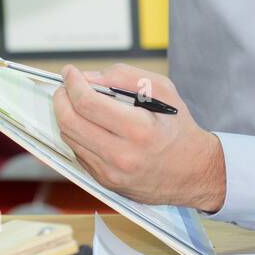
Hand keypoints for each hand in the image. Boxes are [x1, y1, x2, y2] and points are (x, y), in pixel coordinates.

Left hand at [53, 62, 226, 211]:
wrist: (194, 172)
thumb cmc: (179, 129)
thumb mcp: (163, 90)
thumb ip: (125, 77)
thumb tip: (89, 78)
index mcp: (138, 129)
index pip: (87, 103)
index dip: (72, 83)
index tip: (70, 72)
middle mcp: (121, 155)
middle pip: (69, 122)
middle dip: (61, 98)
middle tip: (67, 86)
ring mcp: (110, 173)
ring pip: (69, 138)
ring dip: (66, 115)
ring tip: (78, 102)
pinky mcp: (104, 182)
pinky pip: (78, 152)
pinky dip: (77, 134)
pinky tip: (90, 125)